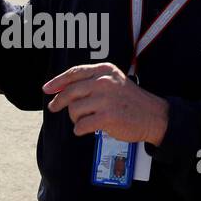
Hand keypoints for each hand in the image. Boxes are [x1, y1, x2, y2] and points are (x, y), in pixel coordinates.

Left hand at [43, 63, 169, 144]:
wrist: (153, 116)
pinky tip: (86, 129)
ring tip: (85, 120)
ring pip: (74, 110)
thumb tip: (60, 89)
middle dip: (59, 101)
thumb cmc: (130, 101)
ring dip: (76, 118)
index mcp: (105, 70)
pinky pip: (82, 125)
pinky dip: (80, 129)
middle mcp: (104, 82)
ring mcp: (106, 99)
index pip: (75, 73)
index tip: (47, 89)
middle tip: (54, 108)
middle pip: (70, 92)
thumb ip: (91, 82)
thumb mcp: (113, 82)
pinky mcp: (108, 117)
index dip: (58, 82)